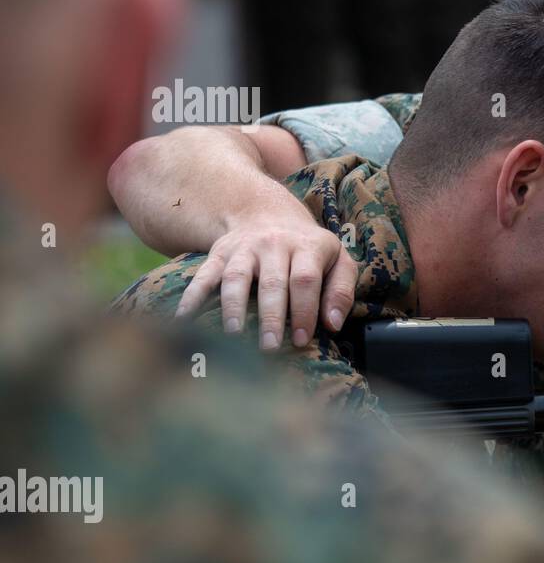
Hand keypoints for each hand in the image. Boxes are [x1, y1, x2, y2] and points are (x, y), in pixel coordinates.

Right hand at [175, 215, 357, 349]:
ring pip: (236, 278)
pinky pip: (203, 275)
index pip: (305, 280)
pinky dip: (192, 296)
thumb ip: (341, 291)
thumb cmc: (309, 250)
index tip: (301, 340)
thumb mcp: (338, 261)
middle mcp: (273, 245)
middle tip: (269, 348)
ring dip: (233, 308)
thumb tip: (333, 324)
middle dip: (271, 317)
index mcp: (306, 247)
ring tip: (234, 334)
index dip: (304, 311)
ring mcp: (243, 249)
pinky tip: (183, 319)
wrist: (268, 214)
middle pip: (271, 283)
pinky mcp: (219, 254)